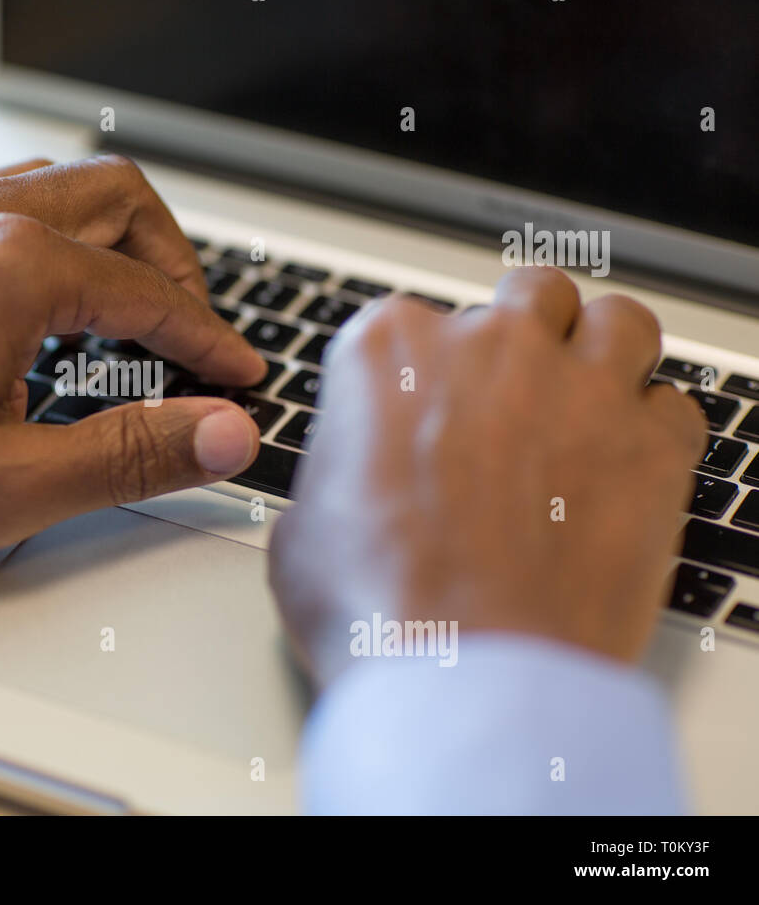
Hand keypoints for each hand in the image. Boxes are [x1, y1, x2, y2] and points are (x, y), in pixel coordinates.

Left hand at [0, 156, 265, 599]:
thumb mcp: (8, 484)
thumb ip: (131, 453)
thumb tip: (223, 433)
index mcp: (12, 268)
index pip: (151, 294)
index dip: (209, 342)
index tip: (238, 379)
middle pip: (119, 199)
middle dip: (174, 265)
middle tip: (192, 334)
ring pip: (59, 187)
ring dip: (114, 241)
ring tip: (131, 315)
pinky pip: (2, 202)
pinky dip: (54, 240)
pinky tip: (42, 309)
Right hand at [269, 266, 707, 682]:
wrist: (465, 677)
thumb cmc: (378, 607)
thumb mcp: (302, 530)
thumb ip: (337, 475)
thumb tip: (350, 488)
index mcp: (389, 352)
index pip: (408, 321)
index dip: (417, 373)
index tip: (422, 412)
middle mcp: (489, 347)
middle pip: (523, 299)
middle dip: (520, 340)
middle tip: (510, 399)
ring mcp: (579, 388)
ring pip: (616, 321)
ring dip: (602, 353)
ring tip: (585, 404)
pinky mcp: (653, 447)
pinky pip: (676, 404)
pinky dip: (655, 428)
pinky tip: (627, 466)